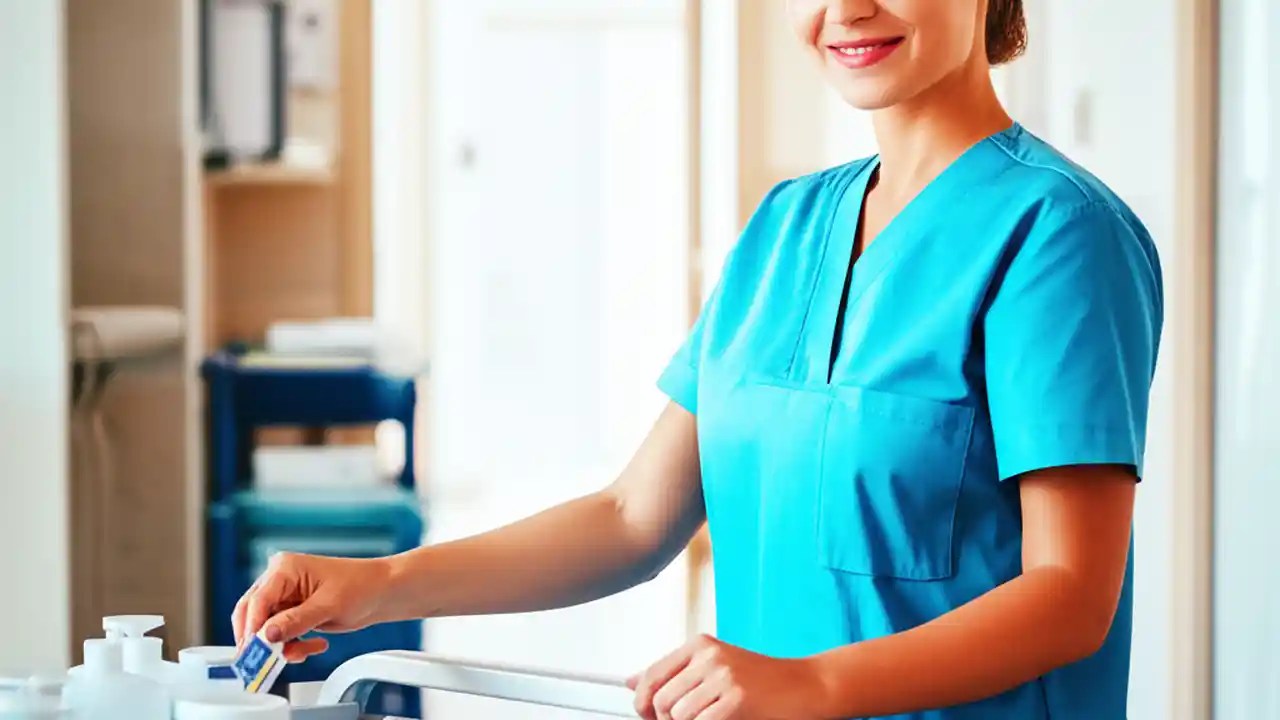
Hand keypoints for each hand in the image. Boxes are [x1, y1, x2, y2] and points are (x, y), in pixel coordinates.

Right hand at [231, 552, 393, 661]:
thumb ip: (295, 621)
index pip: (257, 600)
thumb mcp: (328, 606)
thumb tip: (266, 635)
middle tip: (266, 662)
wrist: (382, 593)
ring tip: (304, 651)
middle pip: (254, 614)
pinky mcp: (294, 613)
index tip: (253, 651)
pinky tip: (315, 644)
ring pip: (266, 628)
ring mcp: (286, 597)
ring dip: (282, 645)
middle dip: (261, 640)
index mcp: (285, 568)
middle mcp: (281, 580)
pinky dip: (293, 645)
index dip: (252, 628)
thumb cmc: (362, 586)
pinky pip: (281, 635)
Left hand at [628, 634, 828, 719]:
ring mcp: (723, 676)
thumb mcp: (714, 668)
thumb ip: (674, 674)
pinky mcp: (736, 698)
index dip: (643, 702)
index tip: (647, 714)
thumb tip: (632, 682)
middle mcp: (708, 656)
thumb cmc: (763, 679)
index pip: (651, 675)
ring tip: (710, 719)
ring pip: (678, 714)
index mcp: (700, 645)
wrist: (805, 686)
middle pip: (661, 699)